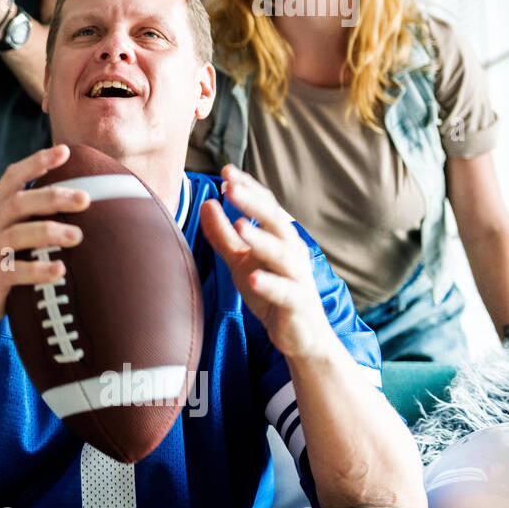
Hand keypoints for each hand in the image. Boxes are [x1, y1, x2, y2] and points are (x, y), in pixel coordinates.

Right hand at [0, 144, 89, 335]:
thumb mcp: (0, 231)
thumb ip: (25, 216)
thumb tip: (72, 200)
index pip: (13, 177)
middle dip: (53, 197)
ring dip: (49, 233)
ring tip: (77, 236)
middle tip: (84, 199)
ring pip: (18, 235)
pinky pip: (15, 271)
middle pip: (19, 202)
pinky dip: (38, 270)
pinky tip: (60, 270)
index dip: (37, 162)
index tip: (65, 151)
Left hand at [199, 165, 329, 358]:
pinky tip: (252, 278)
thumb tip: (207, 203)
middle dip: (254, 203)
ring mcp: (297, 278)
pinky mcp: (297, 305)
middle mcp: (292, 253)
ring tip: (240, 226)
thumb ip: (223, 235)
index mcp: (280, 238)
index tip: (226, 171)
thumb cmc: (271, 292)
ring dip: (261, 239)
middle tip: (231, 187)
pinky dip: (270, 284)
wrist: (301, 336)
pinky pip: (286, 293)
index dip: (248, 188)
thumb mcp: (241, 261)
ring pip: (282, 254)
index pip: (266, 206)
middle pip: (275, 222)